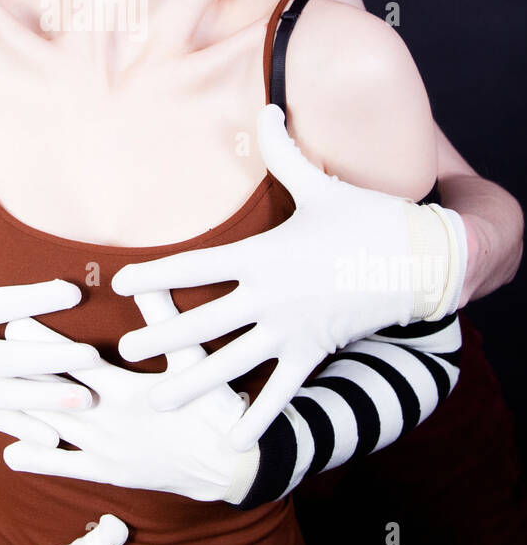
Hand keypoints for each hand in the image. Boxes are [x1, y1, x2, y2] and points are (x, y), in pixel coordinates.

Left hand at [1, 291, 258, 503]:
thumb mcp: (192, 356)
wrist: (232, 465)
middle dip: (16, 373)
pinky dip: (39, 460)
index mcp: (126, 391)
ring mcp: (106, 451)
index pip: (75, 363)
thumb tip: (140, 278)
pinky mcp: (109, 473)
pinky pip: (67, 469)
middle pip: (53, 395)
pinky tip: (9, 453)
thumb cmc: (214, 404)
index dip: (43, 343)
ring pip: (52, 428)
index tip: (13, 321)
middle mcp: (108, 422)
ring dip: (18, 410)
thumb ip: (164, 316)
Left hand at [111, 105, 466, 450]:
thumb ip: (284, 151)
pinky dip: (258, 416)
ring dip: (192, 384)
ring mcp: (291, 329)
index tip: (123, 283)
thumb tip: (267, 105)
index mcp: (264, 255)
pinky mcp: (314, 352)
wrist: (420, 261)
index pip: (197, 265)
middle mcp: (270, 296)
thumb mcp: (321, 185)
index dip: (158, 274)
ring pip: (232, 364)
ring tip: (157, 403)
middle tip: (124, 354)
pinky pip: (281, 390)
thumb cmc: (367, 219)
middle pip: (203, 322)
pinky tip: (233, 439)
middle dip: (161, 340)